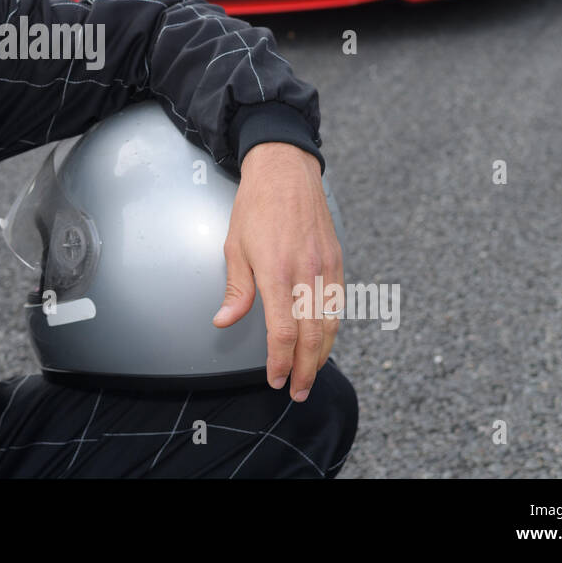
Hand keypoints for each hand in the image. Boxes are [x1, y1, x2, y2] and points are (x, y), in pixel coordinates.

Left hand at [213, 142, 342, 401]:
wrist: (286, 171)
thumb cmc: (255, 206)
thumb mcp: (235, 246)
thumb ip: (236, 289)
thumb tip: (224, 321)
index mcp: (277, 272)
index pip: (283, 331)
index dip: (280, 361)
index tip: (275, 379)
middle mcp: (306, 273)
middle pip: (311, 336)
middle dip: (305, 369)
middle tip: (298, 391)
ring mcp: (326, 268)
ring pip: (329, 323)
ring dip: (321, 355)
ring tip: (310, 375)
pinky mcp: (337, 261)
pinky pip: (337, 304)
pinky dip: (331, 329)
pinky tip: (322, 342)